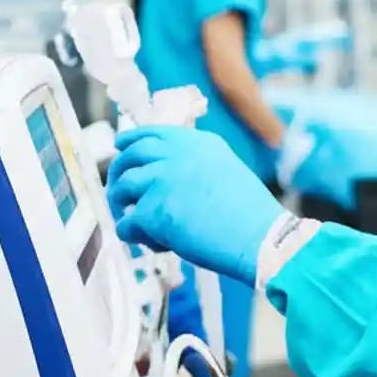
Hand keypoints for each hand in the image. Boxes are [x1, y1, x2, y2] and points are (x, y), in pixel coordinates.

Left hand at [107, 126, 285, 285]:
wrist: (260, 237)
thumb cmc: (250, 214)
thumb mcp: (225, 170)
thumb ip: (195, 166)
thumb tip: (165, 178)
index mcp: (197, 143)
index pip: (152, 133)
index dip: (131, 141)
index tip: (120, 147)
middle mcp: (176, 155)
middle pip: (130, 156)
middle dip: (117, 174)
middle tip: (117, 193)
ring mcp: (162, 180)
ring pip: (122, 188)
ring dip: (123, 207)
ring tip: (136, 224)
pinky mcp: (153, 211)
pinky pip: (127, 223)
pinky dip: (134, 235)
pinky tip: (152, 243)